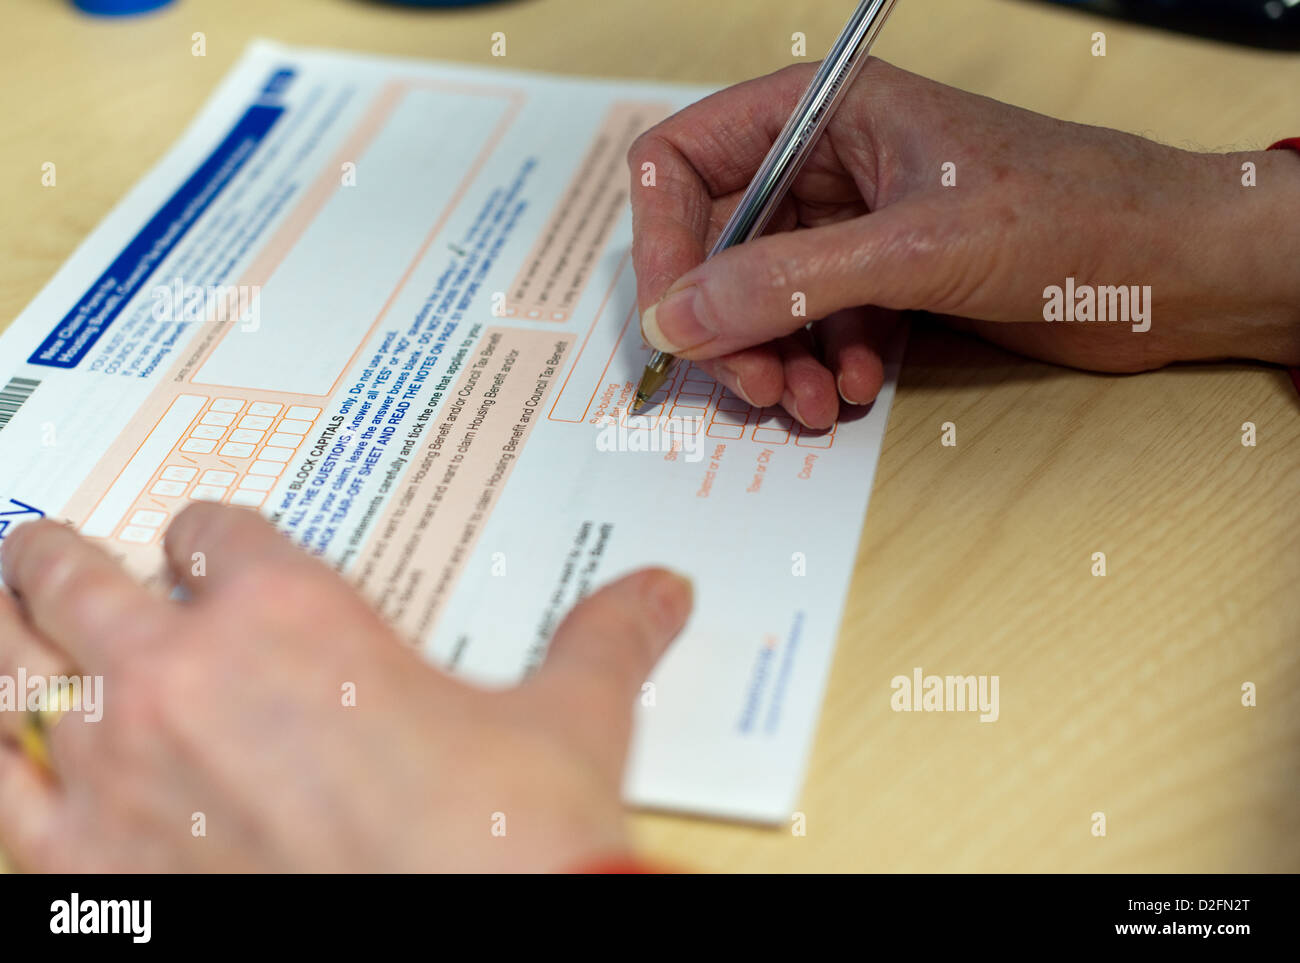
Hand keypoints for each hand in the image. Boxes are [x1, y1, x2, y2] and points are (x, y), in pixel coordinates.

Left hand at [0, 503, 690, 870]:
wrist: (474, 938)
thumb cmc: (506, 838)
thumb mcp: (569, 722)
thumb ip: (606, 639)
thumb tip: (662, 594)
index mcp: (292, 612)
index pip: (216, 531)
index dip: (212, 534)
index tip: (210, 549)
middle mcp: (186, 672)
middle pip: (73, 576)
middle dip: (57, 559)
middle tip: (46, 553)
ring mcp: (122, 770)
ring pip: (7, 670)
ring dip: (2, 638)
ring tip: (3, 621)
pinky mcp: (90, 873)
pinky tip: (0, 755)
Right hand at [628, 59, 1299, 427]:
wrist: (1172, 268)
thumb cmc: (1070, 214)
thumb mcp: (916, 248)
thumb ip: (787, 281)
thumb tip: (678, 318)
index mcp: (820, 113)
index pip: (682, 164)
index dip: (662, 246)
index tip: (674, 324)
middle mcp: (826, 164)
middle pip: (716, 245)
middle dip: (726, 323)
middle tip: (753, 385)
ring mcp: (854, 226)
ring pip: (761, 296)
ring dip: (773, 358)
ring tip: (811, 403)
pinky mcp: (884, 280)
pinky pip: (811, 326)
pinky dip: (819, 363)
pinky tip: (855, 385)